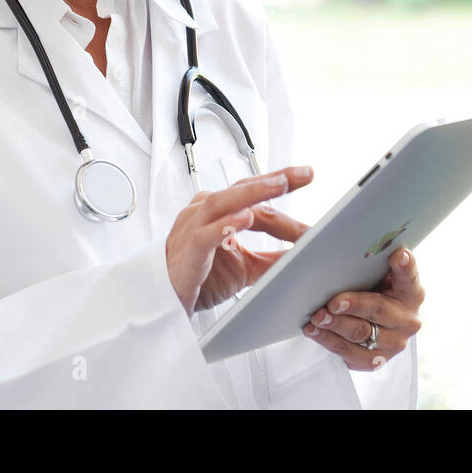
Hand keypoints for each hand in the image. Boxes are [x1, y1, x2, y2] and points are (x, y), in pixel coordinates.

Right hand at [166, 166, 312, 316]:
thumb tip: (306, 254)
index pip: (256, 197)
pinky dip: (226, 226)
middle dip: (274, 181)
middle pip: (242, 190)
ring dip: (252, 193)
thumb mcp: (246, 268)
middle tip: (302, 173)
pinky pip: (206, 235)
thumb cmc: (200, 276)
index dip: (284, 188)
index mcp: (219, 211)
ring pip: (222, 203)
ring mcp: (194, 228)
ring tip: (279, 185)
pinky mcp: (188, 252)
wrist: (163, 299)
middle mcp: (206, 212)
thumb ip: (273, 259)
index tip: (308, 175)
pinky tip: (245, 218)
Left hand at [302, 246, 423, 370]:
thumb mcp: (374, 273)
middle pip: (379, 310)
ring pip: (362, 334)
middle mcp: (407, 319)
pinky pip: (349, 353)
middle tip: (334, 301)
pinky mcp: (375, 361)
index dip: (405, 266)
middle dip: (355, 305)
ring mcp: (393, 343)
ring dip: (336, 325)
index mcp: (411, 292)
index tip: (398, 255)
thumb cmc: (370, 288)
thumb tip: (339, 240)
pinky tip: (314, 331)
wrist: (368, 321)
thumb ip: (369, 260)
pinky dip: (328, 340)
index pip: (410, 277)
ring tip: (317, 316)